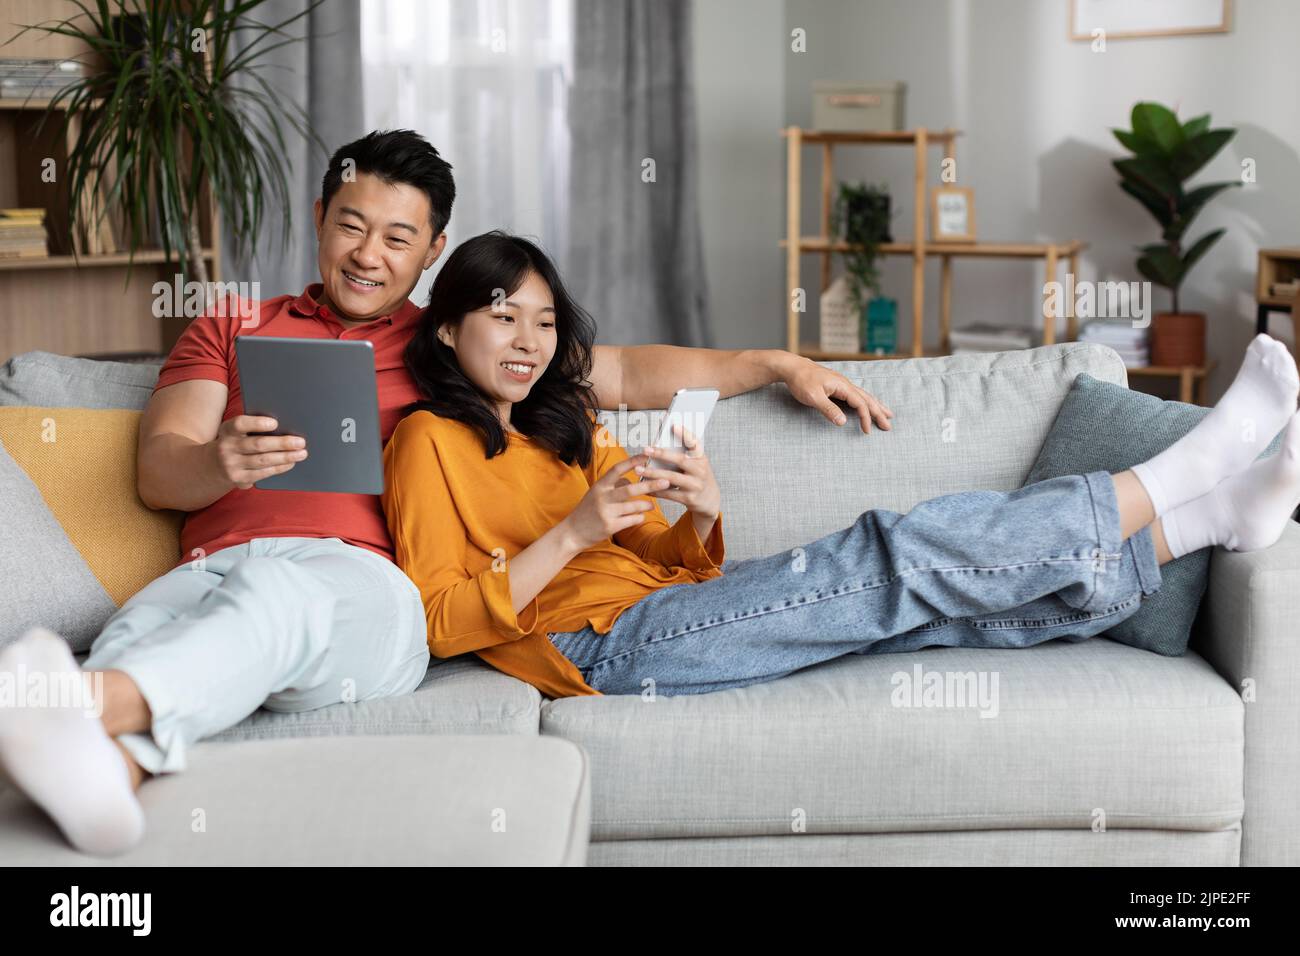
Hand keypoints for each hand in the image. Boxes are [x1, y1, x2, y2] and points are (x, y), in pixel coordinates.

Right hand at [210, 415, 307, 490]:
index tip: (275, 423)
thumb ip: (253, 428)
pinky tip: (291, 463)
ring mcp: (231, 465)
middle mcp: (226, 447)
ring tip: (301, 453)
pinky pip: (262, 473)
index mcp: (227, 430)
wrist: (212, 465)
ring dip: (285, 457)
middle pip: (257, 444)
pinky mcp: (238, 479)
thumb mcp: (237, 433)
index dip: (257, 423)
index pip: (240, 424)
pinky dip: (279, 468)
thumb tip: (286, 427)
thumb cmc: (236, 443)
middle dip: (282, 443)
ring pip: (263, 460)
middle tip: (301, 442)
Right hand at [561, 454, 669, 551]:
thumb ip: (613, 485)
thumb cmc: (587, 511)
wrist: (572, 533)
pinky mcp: (610, 526)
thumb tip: (630, 479)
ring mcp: (606, 512)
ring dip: (646, 505)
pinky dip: (639, 517)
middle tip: (665, 481)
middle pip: (630, 488)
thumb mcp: (596, 493)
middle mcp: (602, 497)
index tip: (647, 456)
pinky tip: (640, 516)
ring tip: (652, 504)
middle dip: (650, 485)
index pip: (617, 469)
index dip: (633, 461)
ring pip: (633, 506)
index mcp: (599, 486)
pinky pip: (632, 520)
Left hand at [638, 424, 720, 530]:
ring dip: (653, 474)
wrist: (710, 499)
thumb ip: (682, 452)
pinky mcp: (689, 499)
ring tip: (638, 469)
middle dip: (662, 454)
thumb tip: (660, 438)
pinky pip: (668, 494)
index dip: (685, 434)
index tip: (673, 425)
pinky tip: (643, 485)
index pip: (695, 443)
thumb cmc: (696, 475)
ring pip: (671, 478)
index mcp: (702, 458)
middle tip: (645, 449)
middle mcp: (701, 471)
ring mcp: (695, 486)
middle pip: (680, 460)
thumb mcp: (695, 462)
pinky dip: (655, 490)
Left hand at [779, 355, 893, 433]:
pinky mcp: (836, 385)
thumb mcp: (813, 397)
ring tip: (886, 413)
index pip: (860, 403)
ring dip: (875, 405)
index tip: (867, 431)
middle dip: (878, 412)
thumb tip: (843, 422)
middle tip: (888, 426)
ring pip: (863, 395)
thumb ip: (828, 409)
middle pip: (867, 399)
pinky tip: (867, 404)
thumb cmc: (801, 381)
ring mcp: (841, 384)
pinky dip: (865, 401)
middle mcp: (845, 383)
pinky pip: (856, 394)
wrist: (791, 367)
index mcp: (842, 386)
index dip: (865, 418)